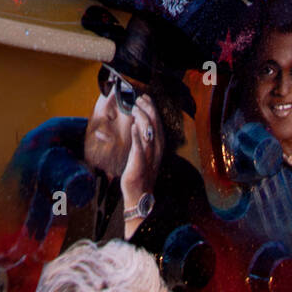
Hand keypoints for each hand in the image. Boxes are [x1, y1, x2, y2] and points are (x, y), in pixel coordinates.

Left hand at [120, 94, 163, 214]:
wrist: (139, 193)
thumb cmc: (140, 171)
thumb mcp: (145, 152)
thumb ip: (143, 138)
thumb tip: (136, 122)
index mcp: (158, 145)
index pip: (158, 121)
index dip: (152, 107)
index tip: (144, 97)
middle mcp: (156, 149)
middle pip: (155, 123)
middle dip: (147, 108)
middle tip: (138, 99)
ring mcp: (149, 156)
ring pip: (148, 132)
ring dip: (141, 117)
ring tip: (134, 108)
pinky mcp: (139, 163)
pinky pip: (140, 148)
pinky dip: (137, 136)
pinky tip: (133, 126)